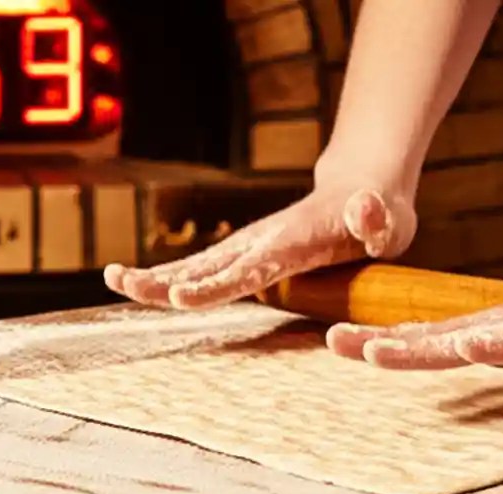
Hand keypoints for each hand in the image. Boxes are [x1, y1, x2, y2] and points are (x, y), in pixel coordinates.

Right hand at [103, 184, 417, 310]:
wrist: (362, 188)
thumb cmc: (378, 214)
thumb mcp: (388, 219)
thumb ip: (377, 220)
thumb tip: (367, 209)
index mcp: (291, 242)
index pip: (249, 269)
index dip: (215, 285)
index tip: (182, 296)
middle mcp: (260, 242)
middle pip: (207, 265)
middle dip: (165, 279)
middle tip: (125, 285)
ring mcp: (247, 246)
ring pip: (194, 265)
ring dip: (155, 276)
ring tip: (114, 281)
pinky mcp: (243, 254)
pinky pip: (200, 270)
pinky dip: (167, 280)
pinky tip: (137, 289)